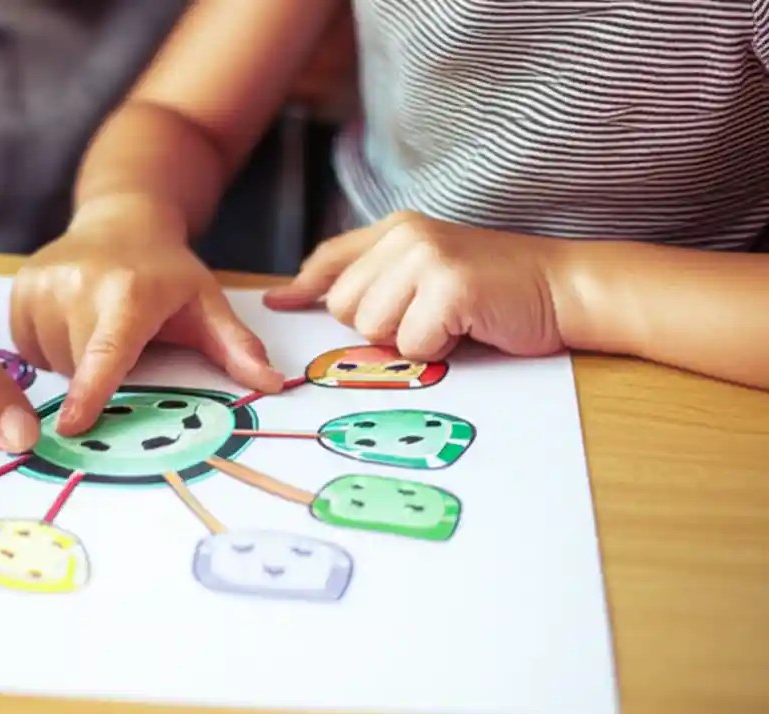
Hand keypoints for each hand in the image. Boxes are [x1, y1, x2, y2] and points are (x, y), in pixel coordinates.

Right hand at [10, 195, 283, 434]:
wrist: (123, 218)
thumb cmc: (168, 273)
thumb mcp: (206, 305)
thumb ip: (236, 347)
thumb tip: (272, 384)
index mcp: (129, 294)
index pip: (108, 350)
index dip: (91, 390)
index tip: (72, 426)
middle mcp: (80, 284)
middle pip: (79, 367)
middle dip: (100, 370)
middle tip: (124, 339)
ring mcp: (45, 283)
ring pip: (52, 362)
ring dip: (73, 360)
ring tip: (97, 325)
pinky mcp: (22, 286)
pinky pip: (28, 346)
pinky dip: (49, 346)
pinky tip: (72, 320)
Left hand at [263, 211, 574, 358]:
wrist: (566, 288)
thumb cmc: (497, 291)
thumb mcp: (430, 272)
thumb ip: (377, 280)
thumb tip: (301, 298)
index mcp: (397, 230)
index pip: (331, 258)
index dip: (304, 286)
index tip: (281, 303)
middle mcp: (405, 236)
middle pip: (344, 307)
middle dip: (379, 327)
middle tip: (428, 319)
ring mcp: (426, 257)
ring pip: (373, 328)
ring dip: (410, 340)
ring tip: (450, 321)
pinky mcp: (449, 284)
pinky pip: (411, 343)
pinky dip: (438, 350)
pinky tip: (467, 329)